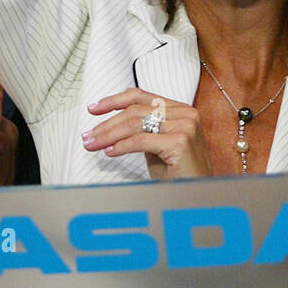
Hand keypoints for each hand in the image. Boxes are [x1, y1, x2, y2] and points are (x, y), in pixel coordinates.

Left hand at [84, 88, 211, 179]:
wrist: (199, 192)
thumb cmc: (178, 172)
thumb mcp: (158, 145)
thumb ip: (143, 130)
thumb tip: (113, 124)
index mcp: (180, 109)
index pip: (142, 96)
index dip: (115, 100)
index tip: (95, 108)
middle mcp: (185, 113)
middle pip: (135, 110)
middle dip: (106, 123)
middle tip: (88, 135)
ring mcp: (185, 126)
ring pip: (135, 123)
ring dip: (109, 134)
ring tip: (93, 144)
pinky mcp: (180, 142)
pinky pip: (141, 141)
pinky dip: (121, 146)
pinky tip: (110, 152)